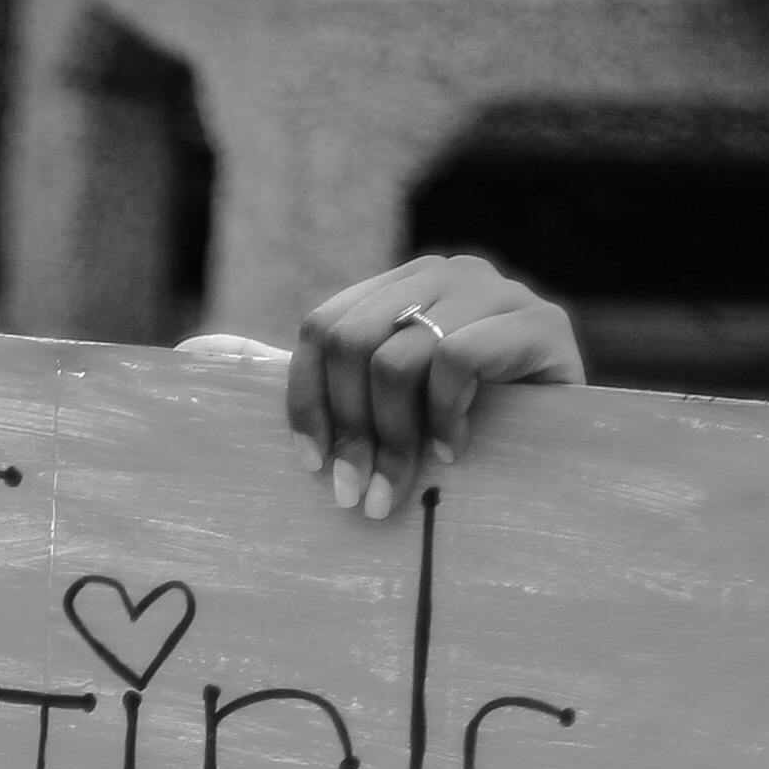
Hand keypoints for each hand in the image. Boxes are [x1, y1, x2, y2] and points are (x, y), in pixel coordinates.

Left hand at [286, 249, 582, 520]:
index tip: (312, 467)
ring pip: (399, 356)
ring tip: (400, 487)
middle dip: (349, 430)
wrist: (574, 442)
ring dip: (394, 438)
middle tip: (357, 495)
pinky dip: (446, 417)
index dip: (307, 400)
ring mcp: (495, 290)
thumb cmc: (473, 426)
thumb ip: (318, 379)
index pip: (323, 326)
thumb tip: (193, 353)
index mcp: (403, 286)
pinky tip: (455, 453)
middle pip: (352, 341)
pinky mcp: (540, 322)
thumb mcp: (391, 403)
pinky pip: (458, 360)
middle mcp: (444, 273)